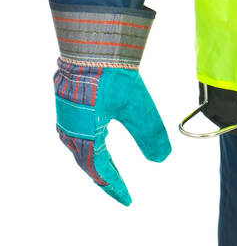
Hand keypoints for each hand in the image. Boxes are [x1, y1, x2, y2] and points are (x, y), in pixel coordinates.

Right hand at [54, 60, 170, 205]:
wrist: (90, 45)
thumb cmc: (112, 78)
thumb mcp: (138, 108)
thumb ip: (149, 134)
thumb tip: (161, 159)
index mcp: (84, 139)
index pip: (100, 172)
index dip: (116, 188)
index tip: (129, 201)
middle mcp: (70, 132)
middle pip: (87, 164)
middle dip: (104, 178)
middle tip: (119, 191)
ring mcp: (66, 117)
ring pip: (80, 149)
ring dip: (94, 162)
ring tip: (108, 171)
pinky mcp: (67, 102)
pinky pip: (77, 133)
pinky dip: (88, 144)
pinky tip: (96, 137)